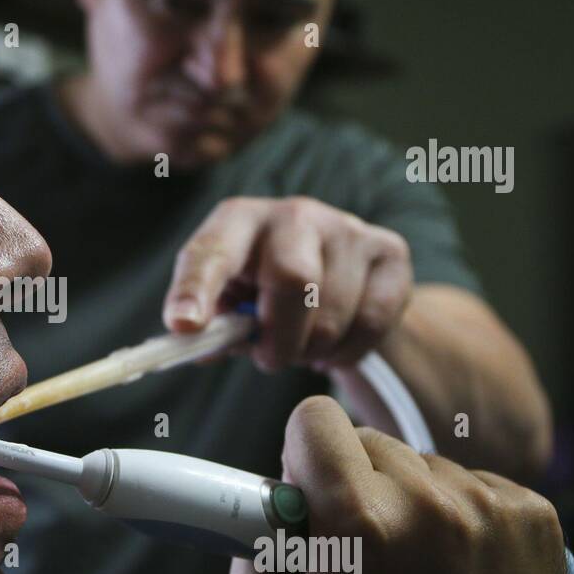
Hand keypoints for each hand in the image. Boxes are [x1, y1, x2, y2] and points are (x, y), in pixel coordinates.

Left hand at [163, 196, 411, 370]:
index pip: (211, 251)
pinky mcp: (389, 251)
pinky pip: (371, 321)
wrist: (337, 280)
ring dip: (312, 350)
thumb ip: (211, 325)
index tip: (184, 326)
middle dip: (280, 338)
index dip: (195, 289)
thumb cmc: (263, 294)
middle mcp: (292, 214)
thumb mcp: (228, 305)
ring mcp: (346, 227)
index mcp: (237, 222)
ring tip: (303, 347)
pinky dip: (348, 352)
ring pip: (332, 312)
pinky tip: (334, 345)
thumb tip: (198, 341)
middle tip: (271, 360)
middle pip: (293, 279)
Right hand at [228, 396, 568, 573]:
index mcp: (358, 522)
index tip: (309, 491)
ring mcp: (490, 506)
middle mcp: (428, 501)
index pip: (315, 418)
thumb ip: (248, 544)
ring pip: (424, 464)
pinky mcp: (535, 517)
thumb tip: (266, 493)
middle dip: (354, 481)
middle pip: (369, 440)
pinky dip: (460, 514)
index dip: (302, 453)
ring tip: (415, 568)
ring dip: (410, 500)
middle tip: (360, 544)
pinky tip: (456, 568)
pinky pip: (477, 483)